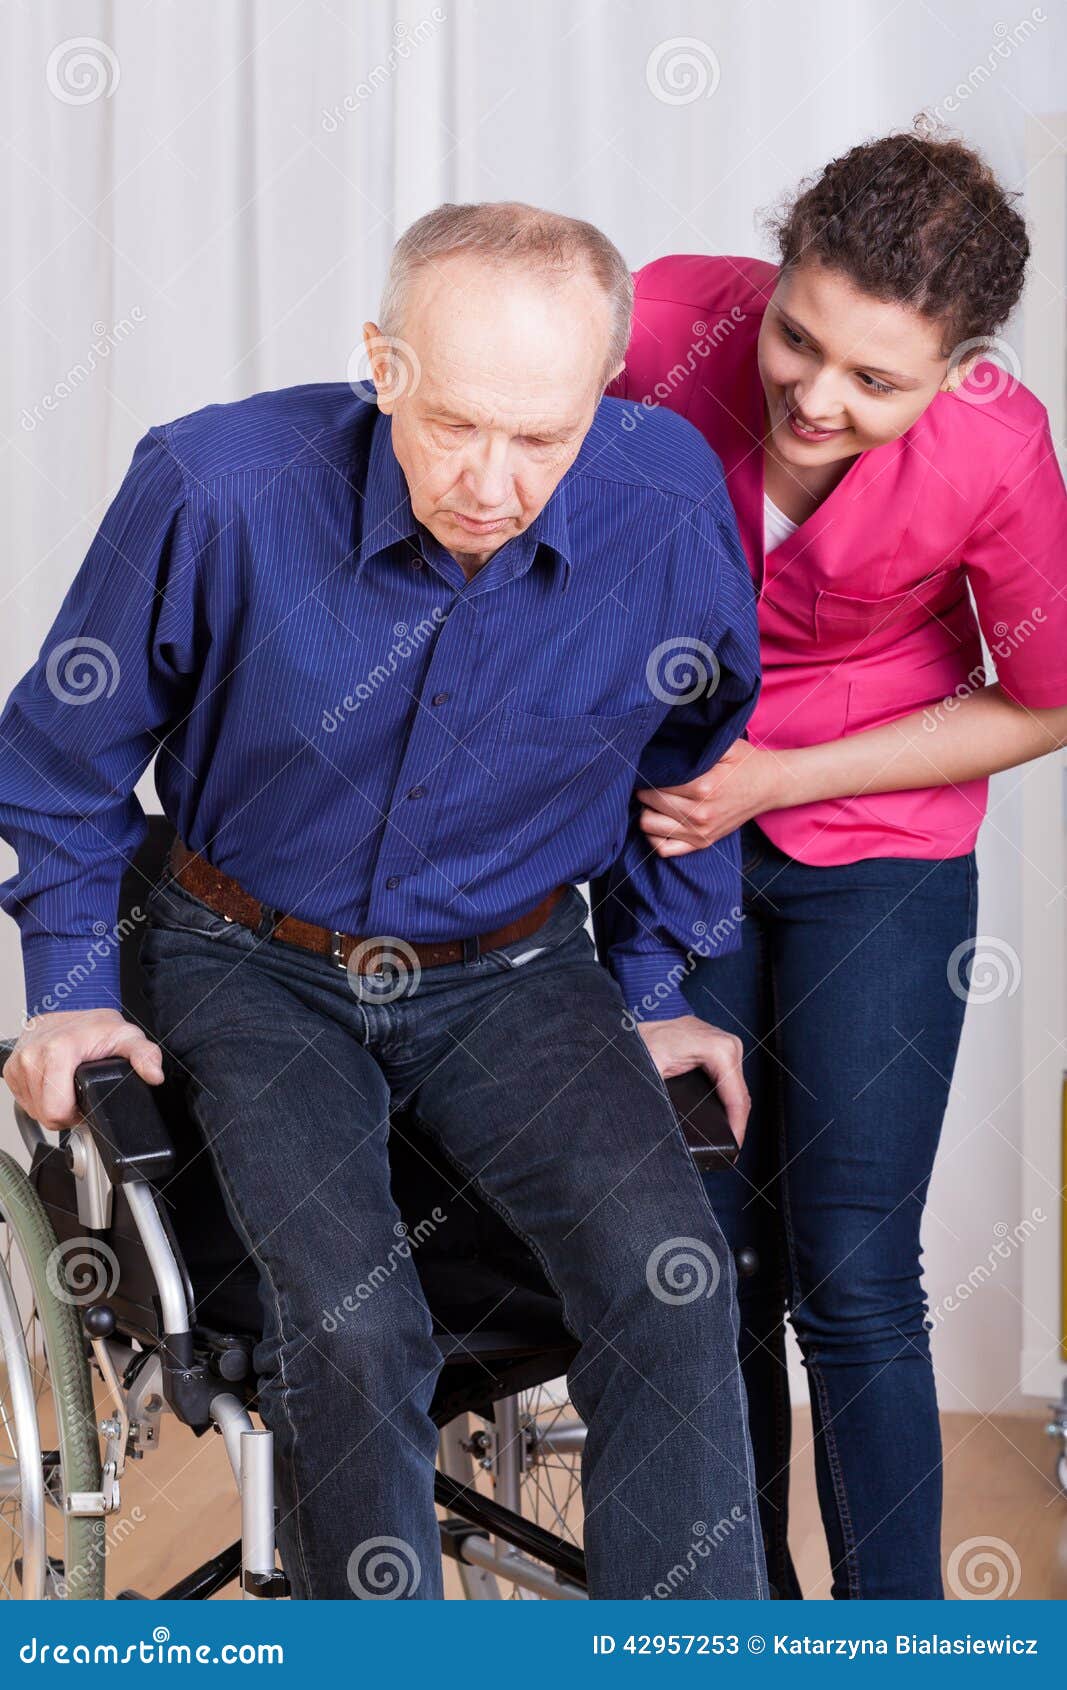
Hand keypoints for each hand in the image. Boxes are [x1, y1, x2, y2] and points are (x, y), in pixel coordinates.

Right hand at [3, 1008, 164, 1131]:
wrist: (74, 1010)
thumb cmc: (97, 1026)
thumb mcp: (127, 1037)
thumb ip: (144, 1055)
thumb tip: (154, 1074)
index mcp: (58, 1050)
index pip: (55, 1110)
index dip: (76, 1115)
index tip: (86, 1102)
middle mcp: (33, 1054)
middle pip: (44, 1113)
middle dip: (64, 1112)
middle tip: (79, 1094)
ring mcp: (19, 1061)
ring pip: (32, 1109)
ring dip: (51, 1105)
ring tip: (67, 1086)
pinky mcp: (11, 1066)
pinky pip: (22, 1099)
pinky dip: (38, 1098)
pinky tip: (53, 1083)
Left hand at [638, 740, 789, 854]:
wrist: (770, 786)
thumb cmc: (745, 763)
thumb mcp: (724, 745)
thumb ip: (695, 744)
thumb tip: (663, 744)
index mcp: (704, 786)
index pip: (656, 782)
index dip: (648, 772)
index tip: (648, 766)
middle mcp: (700, 813)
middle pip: (650, 803)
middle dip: (644, 789)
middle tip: (647, 780)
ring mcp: (701, 832)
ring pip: (649, 826)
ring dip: (646, 811)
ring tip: (653, 799)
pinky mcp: (702, 843)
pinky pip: (664, 849)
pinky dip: (654, 836)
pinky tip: (659, 820)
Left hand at [638, 1013, 749, 1146]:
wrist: (637, 1014)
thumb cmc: (641, 1037)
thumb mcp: (651, 1073)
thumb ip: (666, 1100)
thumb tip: (674, 1131)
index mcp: (719, 1050)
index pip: (737, 1100)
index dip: (736, 1130)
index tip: (732, 1151)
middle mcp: (729, 1045)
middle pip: (740, 1098)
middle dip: (734, 1126)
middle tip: (726, 1153)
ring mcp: (726, 1046)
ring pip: (736, 1091)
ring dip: (731, 1115)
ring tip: (725, 1140)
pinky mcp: (720, 1050)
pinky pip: (729, 1083)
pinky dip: (726, 1102)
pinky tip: (720, 1118)